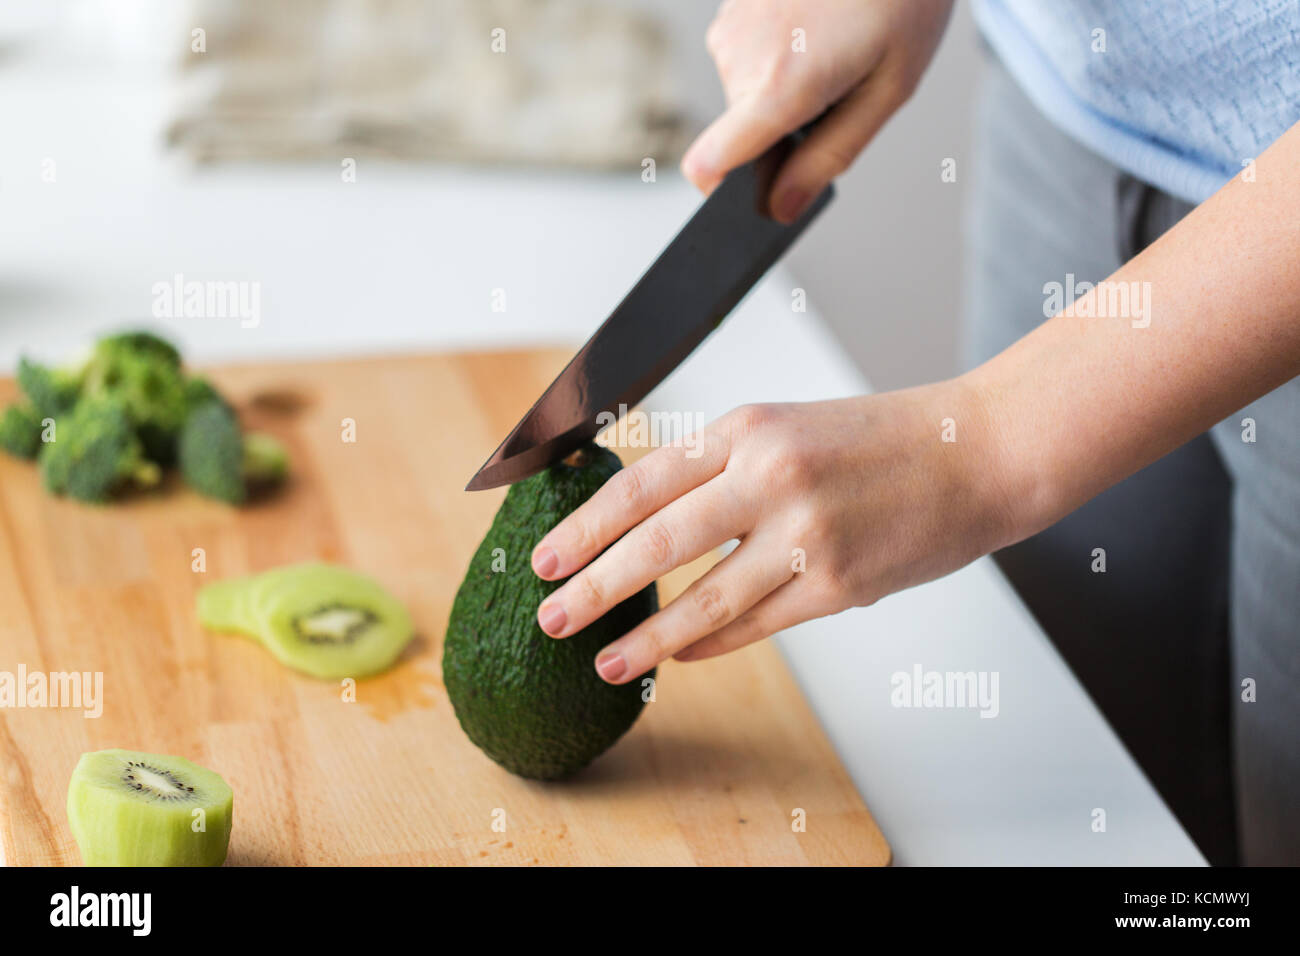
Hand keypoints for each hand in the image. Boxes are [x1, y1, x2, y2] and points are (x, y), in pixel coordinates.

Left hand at [530, 378, 1014, 682]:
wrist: (975, 454)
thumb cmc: (880, 440)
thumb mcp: (787, 428)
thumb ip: (721, 469)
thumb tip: (647, 525)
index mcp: (748, 427)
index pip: (643, 482)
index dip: (585, 525)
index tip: (544, 557)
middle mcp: (770, 476)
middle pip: (656, 541)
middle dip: (592, 585)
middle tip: (550, 615)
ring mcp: (805, 533)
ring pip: (702, 597)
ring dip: (646, 637)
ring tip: (603, 659)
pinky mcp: (839, 583)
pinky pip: (756, 623)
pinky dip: (710, 642)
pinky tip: (679, 655)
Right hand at [682, 0, 952, 221]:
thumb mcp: (888, 90)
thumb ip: (829, 157)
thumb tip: (782, 208)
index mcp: (778, 87)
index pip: (709, 165)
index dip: (721, 194)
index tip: (749, 198)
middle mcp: (739, 58)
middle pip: (743, 132)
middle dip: (785, 127)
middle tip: (841, 90)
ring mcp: (730, 27)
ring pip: (747, 93)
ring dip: (786, 86)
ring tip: (837, 44)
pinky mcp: (732, 8)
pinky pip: (749, 56)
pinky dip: (781, 53)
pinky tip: (820, 22)